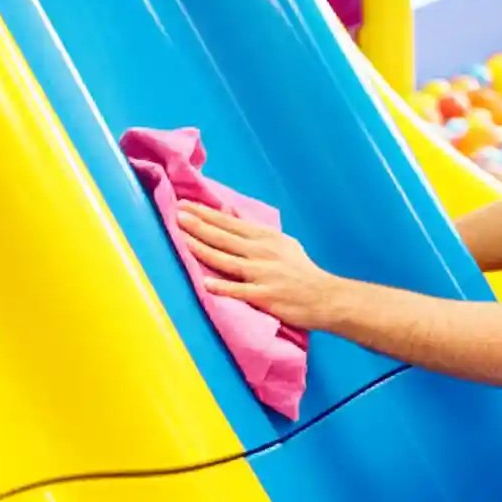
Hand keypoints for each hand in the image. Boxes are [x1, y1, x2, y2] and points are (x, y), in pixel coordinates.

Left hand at [175, 199, 335, 329]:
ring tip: (182, 239)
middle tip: (177, 214)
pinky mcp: (265, 296)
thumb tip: (229, 213)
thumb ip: (254, 231)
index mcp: (266, 238)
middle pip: (225, 237)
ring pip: (227, 260)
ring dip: (203, 249)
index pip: (230, 223)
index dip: (207, 214)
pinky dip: (223, 287)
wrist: (324, 296)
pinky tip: (206, 283)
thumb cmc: (301, 270)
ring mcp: (263, 274)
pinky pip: (240, 291)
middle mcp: (263, 252)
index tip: (186, 205)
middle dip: (199, 225)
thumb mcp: (282, 243)